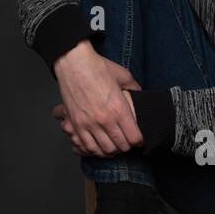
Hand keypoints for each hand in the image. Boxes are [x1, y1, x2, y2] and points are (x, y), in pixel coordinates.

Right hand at [51, 40, 143, 155]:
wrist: (74, 63)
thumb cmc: (98, 67)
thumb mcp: (124, 76)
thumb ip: (135, 88)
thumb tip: (140, 95)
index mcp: (119, 109)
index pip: (134, 137)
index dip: (138, 140)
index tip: (138, 138)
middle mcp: (105, 119)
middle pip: (121, 146)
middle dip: (126, 147)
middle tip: (126, 143)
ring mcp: (89, 123)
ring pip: (104, 150)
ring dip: (111, 151)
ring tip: (113, 146)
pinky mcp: (76, 124)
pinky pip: (87, 146)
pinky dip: (95, 150)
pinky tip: (98, 146)